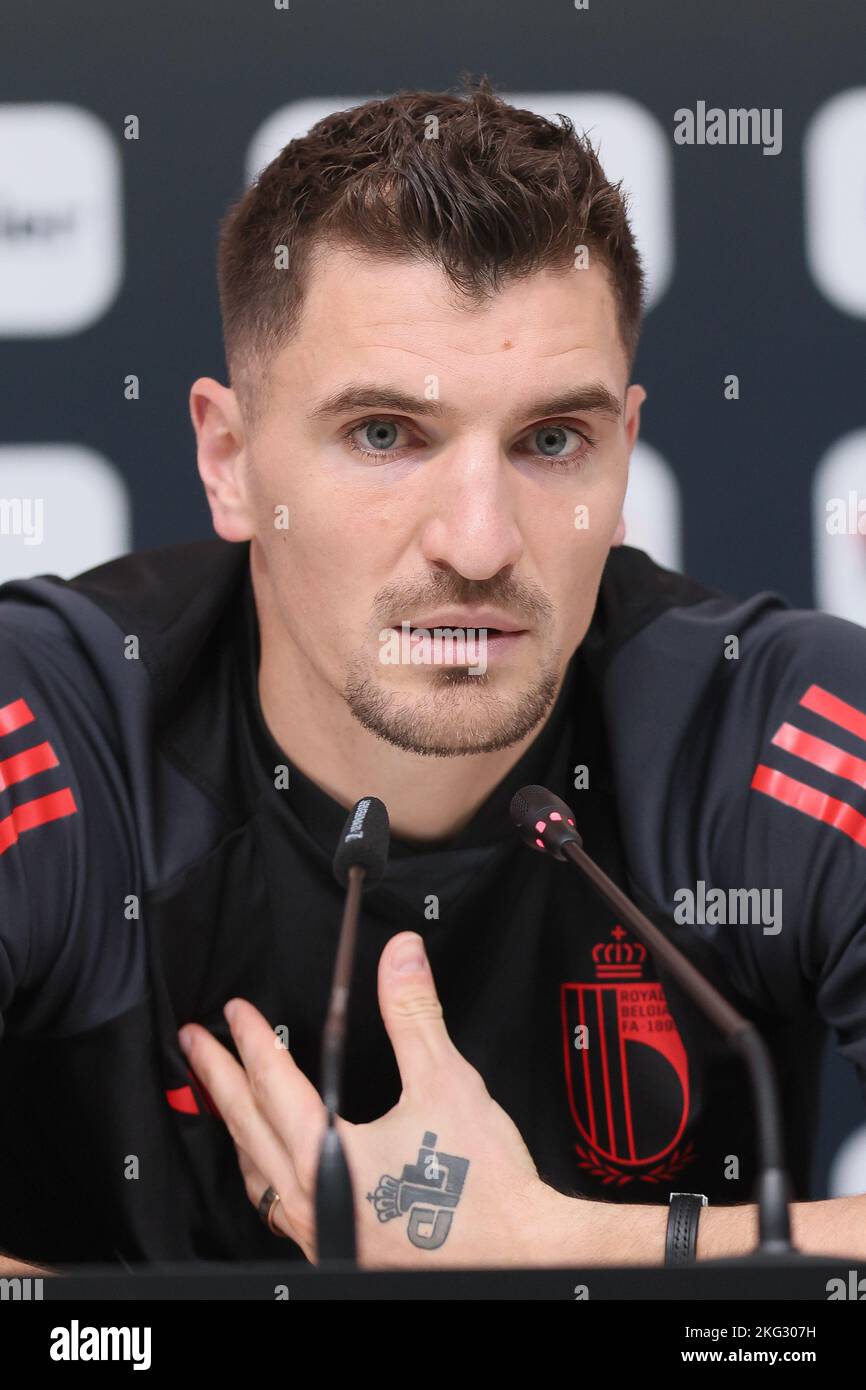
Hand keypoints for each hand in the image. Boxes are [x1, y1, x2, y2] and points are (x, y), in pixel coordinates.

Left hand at [177, 930, 568, 1267]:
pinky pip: (279, 1206)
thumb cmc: (482, 1185)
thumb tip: (401, 957)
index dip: (251, 1041)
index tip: (234, 1014)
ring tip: (224, 1102)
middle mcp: (312, 1201)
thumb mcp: (447, 1082)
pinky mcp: (338, 1251)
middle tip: (195, 1046)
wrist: (517, 1254)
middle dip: (217, 1080)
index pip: (272, 1084)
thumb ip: (414, 1014)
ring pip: (257, 1175)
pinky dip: (264, 1173)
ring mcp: (320, 1233)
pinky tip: (276, 1166)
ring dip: (236, 1131)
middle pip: (246, 1128)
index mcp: (327, 1156)